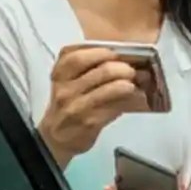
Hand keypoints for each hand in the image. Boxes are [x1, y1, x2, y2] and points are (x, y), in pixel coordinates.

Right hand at [39, 46, 148, 164]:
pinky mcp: (90, 123)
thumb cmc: (68, 102)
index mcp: (60, 73)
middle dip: (122, 68)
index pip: (78, 57)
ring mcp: (77, 107)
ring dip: (128, 84)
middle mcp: (65, 90)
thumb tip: (122, 56)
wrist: (55, 137)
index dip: (101, 52)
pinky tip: (135, 98)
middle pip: (101, 71)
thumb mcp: (67, 80)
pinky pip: (115, 107)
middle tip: (131, 70)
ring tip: (133, 84)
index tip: (115, 54)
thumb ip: (87, 66)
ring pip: (110, 89)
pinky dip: (129, 101)